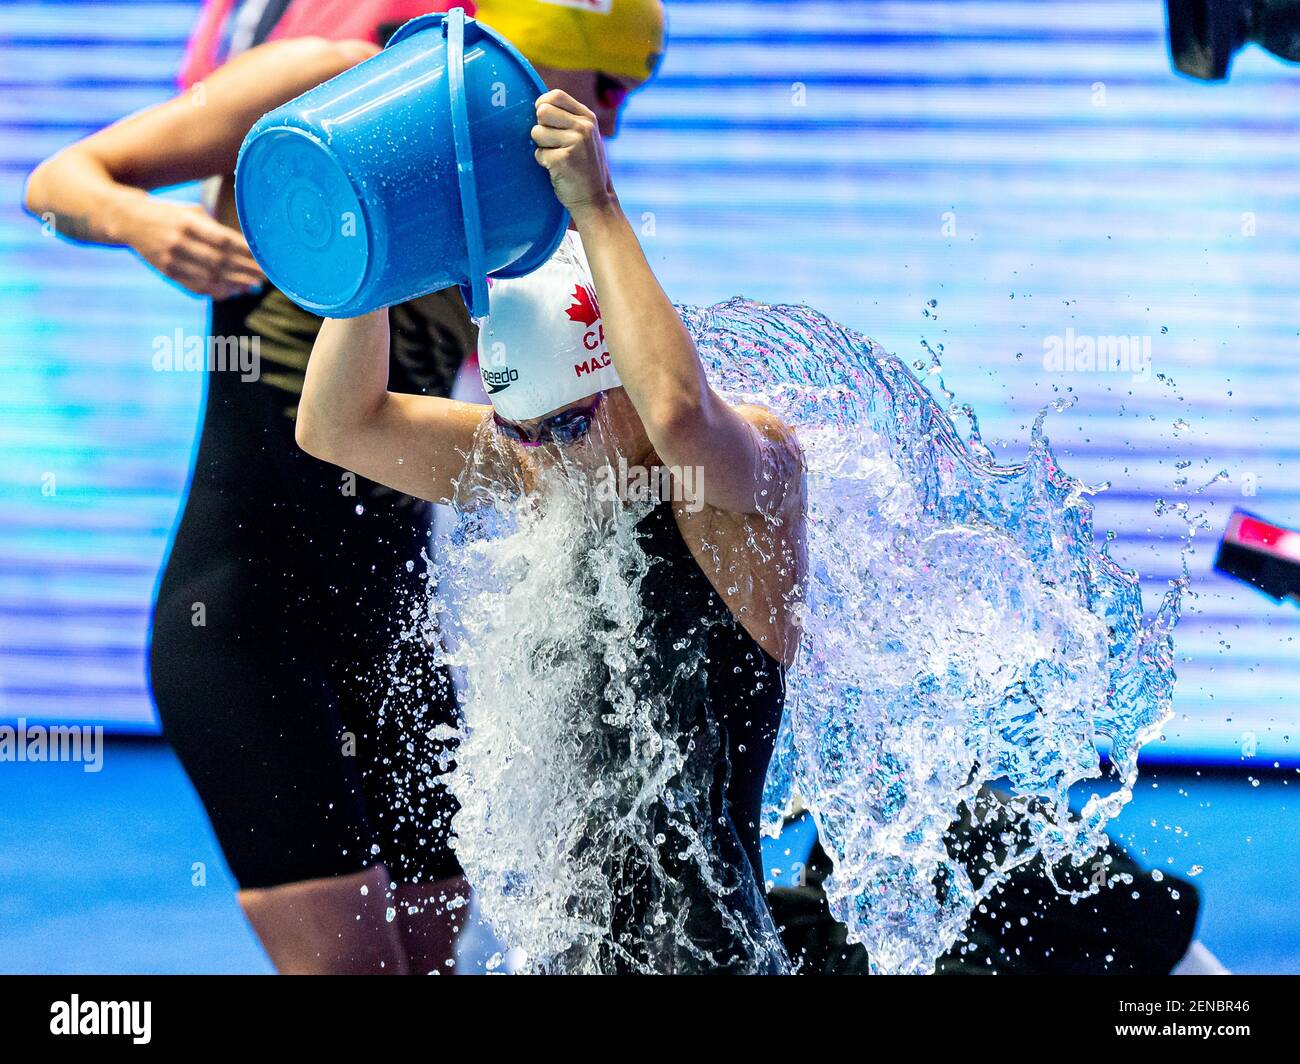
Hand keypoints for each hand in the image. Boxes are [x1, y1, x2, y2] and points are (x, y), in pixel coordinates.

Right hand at [123, 198, 264, 298]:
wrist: (126, 219)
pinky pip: (194, 286)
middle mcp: (179, 242)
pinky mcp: (166, 272)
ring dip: (235, 284)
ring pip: (209, 277)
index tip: (264, 259)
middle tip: (265, 276)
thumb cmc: (166, 213)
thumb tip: (244, 249)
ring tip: (253, 286)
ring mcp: (171, 259)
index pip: (224, 240)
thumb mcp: (190, 211)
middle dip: (246, 271)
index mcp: (187, 222)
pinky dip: (215, 291)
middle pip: (220, 261)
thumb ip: (214, 228)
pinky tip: (231, 291)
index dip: (246, 253)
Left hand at [531, 89, 614, 220]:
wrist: (596, 200)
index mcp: (587, 117)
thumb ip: (567, 119)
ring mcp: (575, 142)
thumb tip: (538, 105)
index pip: (555, 95)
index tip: (544, 121)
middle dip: (541, 128)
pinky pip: (538, 154)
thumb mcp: (584, 137)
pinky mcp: (563, 159)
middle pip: (542, 111)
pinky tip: (558, 170)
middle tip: (553, 144)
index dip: (542, 105)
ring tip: (557, 158)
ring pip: (536, 132)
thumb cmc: (584, 168)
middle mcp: (583, 127)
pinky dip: (543, 163)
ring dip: (541, 147)